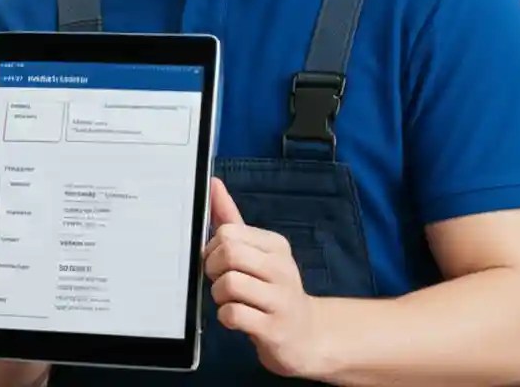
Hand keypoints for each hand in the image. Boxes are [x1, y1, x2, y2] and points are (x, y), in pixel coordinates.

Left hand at [204, 177, 326, 377]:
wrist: (308, 336)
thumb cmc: (272, 290)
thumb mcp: (257, 252)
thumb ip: (231, 219)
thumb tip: (212, 184)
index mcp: (276, 245)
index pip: (228, 231)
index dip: (212, 248)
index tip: (220, 262)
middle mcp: (282, 268)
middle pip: (228, 253)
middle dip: (212, 269)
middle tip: (221, 280)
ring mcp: (280, 300)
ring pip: (228, 284)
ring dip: (218, 296)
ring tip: (231, 301)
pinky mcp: (274, 329)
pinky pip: (233, 314)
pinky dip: (226, 317)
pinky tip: (237, 319)